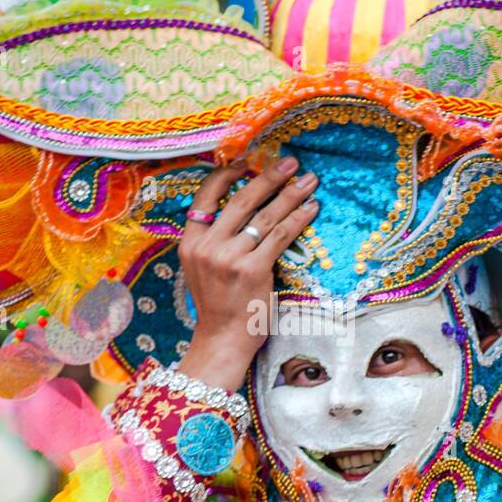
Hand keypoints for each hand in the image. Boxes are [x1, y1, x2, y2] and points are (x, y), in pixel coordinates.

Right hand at [176, 156, 317, 390]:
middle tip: (291, 162)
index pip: (205, 197)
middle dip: (269, 177)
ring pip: (265, 216)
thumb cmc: (217, 304)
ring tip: (309, 181)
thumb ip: (213, 239)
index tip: (247, 160)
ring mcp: (230, 259)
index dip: (227, 174)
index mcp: (190, 243)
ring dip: (291, 194)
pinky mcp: (253, 271)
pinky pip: (280, 236)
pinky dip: (298, 219)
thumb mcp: (201, 268)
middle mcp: (207, 247)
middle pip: (241, 200)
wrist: (221, 340)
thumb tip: (242, 206)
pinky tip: (311, 209)